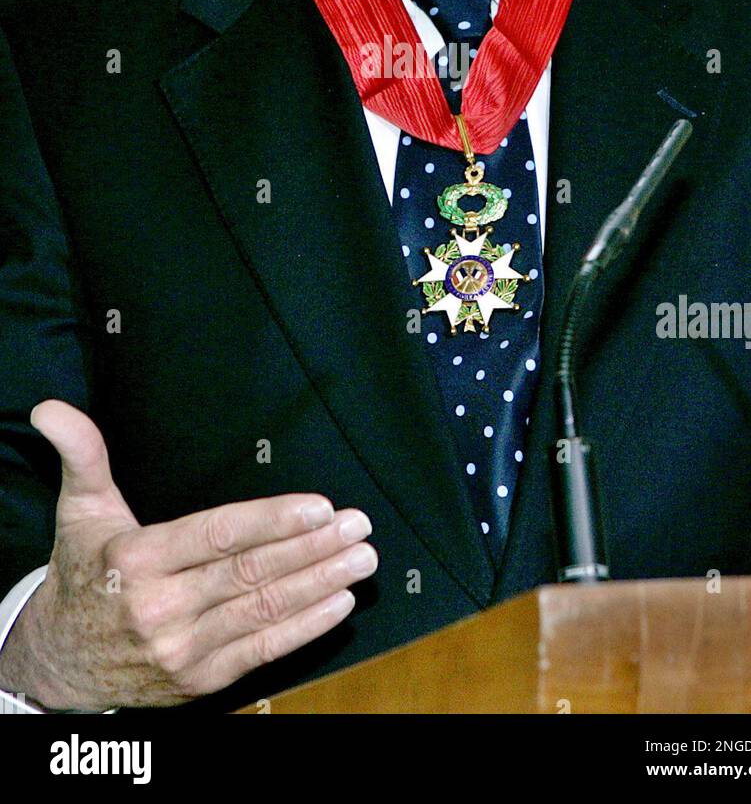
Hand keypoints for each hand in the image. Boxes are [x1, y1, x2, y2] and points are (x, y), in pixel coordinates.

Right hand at [0, 400, 376, 709]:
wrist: (58, 663)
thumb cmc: (81, 575)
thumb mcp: (79, 511)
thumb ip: (81, 455)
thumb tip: (52, 408)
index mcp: (135, 560)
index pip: (218, 535)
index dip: (272, 521)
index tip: (320, 506)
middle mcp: (161, 607)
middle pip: (250, 572)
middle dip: (312, 548)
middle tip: (358, 526)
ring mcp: (183, 649)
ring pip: (263, 610)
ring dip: (319, 583)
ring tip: (360, 559)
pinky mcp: (199, 679)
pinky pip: (260, 651)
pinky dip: (304, 629)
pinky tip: (338, 603)